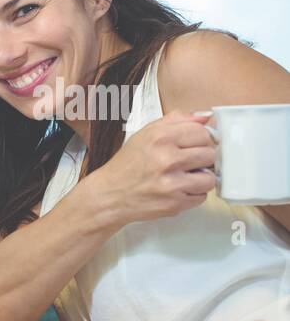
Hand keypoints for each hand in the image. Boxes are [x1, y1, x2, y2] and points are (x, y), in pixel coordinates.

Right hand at [93, 112, 215, 226]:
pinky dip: (192, 195)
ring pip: (210, 178)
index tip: (194, 145)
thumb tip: (205, 116)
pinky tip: (177, 190)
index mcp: (160, 138)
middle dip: (202, 158)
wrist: (109, 195)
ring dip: (200, 178)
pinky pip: (201, 197)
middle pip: (210, 154)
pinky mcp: (174, 204)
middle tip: (188, 162)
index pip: (203, 132)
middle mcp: (166, 159)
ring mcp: (171, 183)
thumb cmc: (127, 165)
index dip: (201, 139)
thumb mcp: (145, 134)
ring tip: (184, 178)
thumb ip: (176, 120)